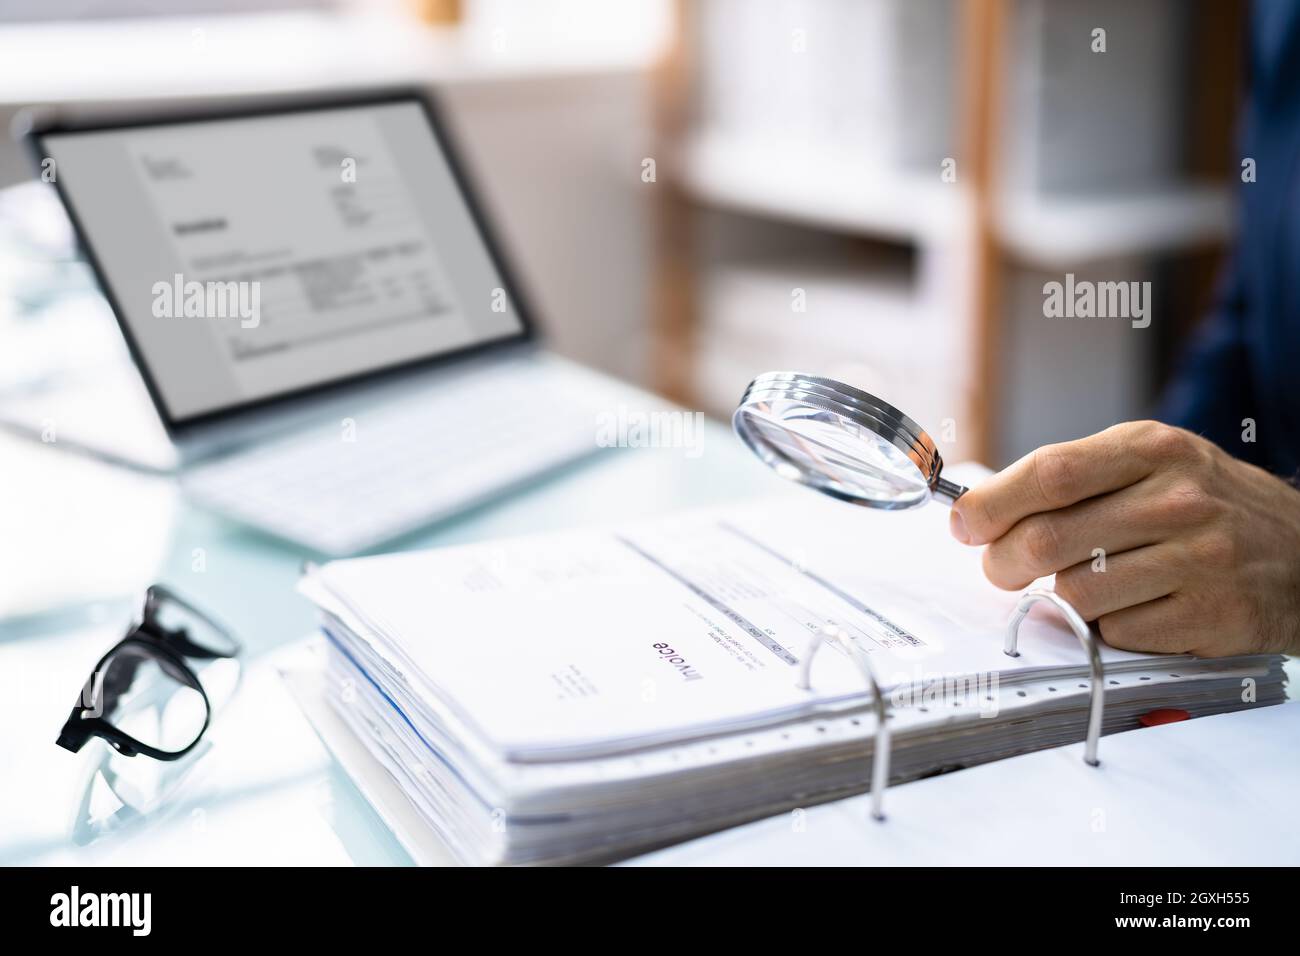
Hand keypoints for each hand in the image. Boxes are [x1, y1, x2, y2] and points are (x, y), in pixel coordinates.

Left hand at [949, 421, 1299, 656]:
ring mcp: (1199, 558)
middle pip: (1048, 539)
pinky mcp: (1210, 614)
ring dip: (1061, 599)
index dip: (992, 504)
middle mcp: (1178, 499)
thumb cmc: (1201, 506)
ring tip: (1086, 585)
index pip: (1051, 472)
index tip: (963, 525)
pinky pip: (1117, 634)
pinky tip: (1131, 609)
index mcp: (1151, 449)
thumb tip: (975, 513)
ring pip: (1076, 593)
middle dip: (1003, 563)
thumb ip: (1070, 478)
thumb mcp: (1148, 464)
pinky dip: (1108, 629)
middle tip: (1002, 570)